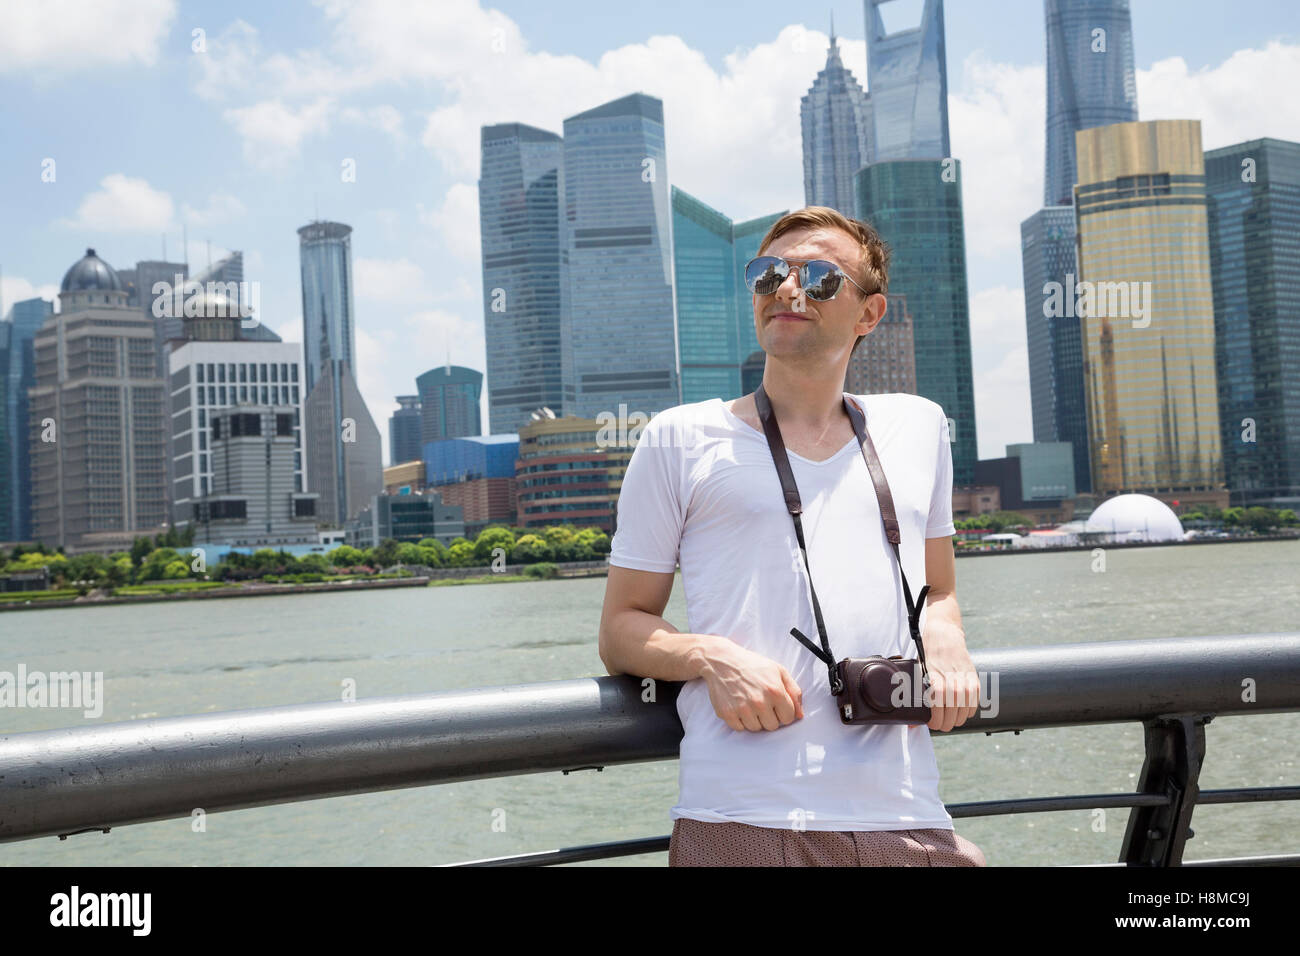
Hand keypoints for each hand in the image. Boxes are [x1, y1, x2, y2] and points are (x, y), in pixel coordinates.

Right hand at [697, 636, 803, 731]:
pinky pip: (740, 729)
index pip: (788, 718)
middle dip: (770, 716)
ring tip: (749, 703)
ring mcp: (742, 709)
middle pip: (773, 726)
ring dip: (755, 719)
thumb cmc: (752, 665)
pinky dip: (740, 720)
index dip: (784, 712)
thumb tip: (800, 715)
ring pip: (756, 729)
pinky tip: (739, 705)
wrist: (722, 660)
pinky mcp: (727, 713)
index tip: (776, 704)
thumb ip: (794, 692)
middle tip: (761, 702)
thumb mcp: (778, 671)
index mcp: (775, 691)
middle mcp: (759, 702)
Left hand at [908, 615, 978, 732]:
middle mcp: (951, 675)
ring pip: (965, 706)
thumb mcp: (918, 671)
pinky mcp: (973, 676)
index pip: (939, 701)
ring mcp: (964, 676)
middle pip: (953, 708)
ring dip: (958, 718)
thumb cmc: (927, 655)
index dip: (937, 717)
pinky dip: (969, 710)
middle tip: (940, 725)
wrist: (944, 635)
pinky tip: (962, 712)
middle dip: (946, 722)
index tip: (932, 724)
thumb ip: (916, 694)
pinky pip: (975, 699)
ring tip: (950, 720)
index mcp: (934, 673)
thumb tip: (912, 722)